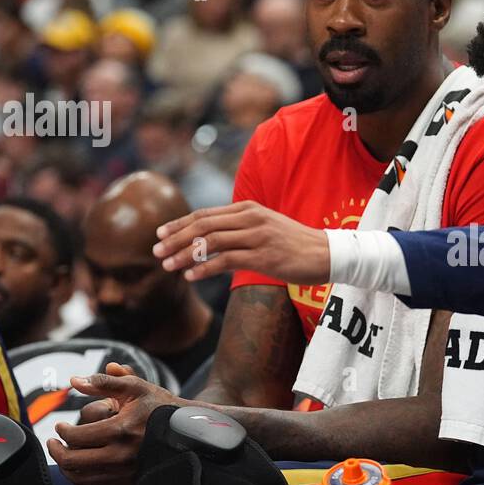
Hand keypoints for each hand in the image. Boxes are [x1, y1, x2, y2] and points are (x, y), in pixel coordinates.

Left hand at [47, 363, 185, 484]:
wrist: (188, 433)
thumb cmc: (160, 408)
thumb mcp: (135, 388)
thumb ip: (103, 382)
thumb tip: (74, 381)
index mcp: (121, 429)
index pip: (76, 436)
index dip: (62, 430)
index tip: (61, 425)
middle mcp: (122, 455)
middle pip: (73, 460)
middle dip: (57, 450)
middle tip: (55, 441)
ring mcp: (125, 473)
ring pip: (80, 478)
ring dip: (66, 467)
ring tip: (64, 454)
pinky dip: (80, 483)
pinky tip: (80, 469)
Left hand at [151, 200, 329, 283]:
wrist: (328, 253)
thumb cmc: (295, 244)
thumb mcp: (265, 228)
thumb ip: (240, 228)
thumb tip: (211, 239)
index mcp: (249, 209)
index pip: (205, 214)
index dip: (179, 224)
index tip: (160, 234)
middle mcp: (251, 219)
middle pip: (203, 225)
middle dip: (175, 238)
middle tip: (155, 251)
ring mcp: (258, 237)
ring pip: (211, 242)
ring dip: (185, 254)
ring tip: (167, 265)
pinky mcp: (264, 256)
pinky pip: (227, 260)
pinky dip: (205, 267)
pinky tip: (191, 275)